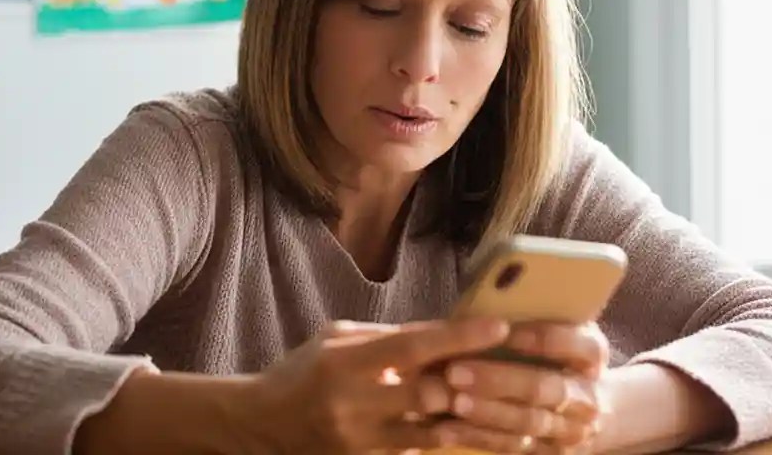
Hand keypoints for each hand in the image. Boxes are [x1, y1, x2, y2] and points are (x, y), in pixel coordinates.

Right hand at [241, 318, 526, 453]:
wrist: (263, 426)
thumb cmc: (303, 371)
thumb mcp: (337, 339)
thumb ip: (387, 337)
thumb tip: (442, 330)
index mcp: (345, 363)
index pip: (411, 347)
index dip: (457, 338)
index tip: (497, 328)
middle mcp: (354, 404)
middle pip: (429, 396)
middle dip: (471, 383)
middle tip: (508, 368)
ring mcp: (362, 440)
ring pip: (433, 432)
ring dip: (469, 415)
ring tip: (505, 401)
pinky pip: (420, 448)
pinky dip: (448, 435)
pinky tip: (474, 425)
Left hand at [439, 322, 610, 453]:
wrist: (583, 405)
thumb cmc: (555, 353)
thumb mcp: (557, 327)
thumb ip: (531, 315)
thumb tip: (486, 295)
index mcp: (592, 354)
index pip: (578, 345)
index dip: (543, 338)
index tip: (504, 329)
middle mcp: (588, 395)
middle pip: (545, 388)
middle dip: (499, 380)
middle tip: (456, 370)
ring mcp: (571, 431)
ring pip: (527, 423)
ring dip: (486, 413)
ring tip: (451, 401)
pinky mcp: (549, 454)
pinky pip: (513, 448)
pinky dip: (478, 437)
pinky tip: (447, 429)